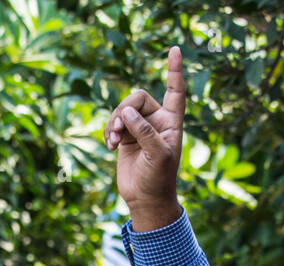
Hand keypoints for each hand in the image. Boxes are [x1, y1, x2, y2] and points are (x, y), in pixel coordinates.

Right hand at [104, 45, 184, 230]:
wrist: (145, 199)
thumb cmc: (159, 179)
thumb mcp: (158, 155)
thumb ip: (144, 131)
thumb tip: (127, 112)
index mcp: (172, 122)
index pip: (175, 91)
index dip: (175, 70)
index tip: (174, 49)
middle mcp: (156, 121)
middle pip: (138, 98)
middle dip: (125, 110)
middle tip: (119, 128)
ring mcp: (140, 128)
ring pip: (123, 110)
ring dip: (114, 122)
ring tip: (112, 140)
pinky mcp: (125, 137)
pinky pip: (113, 123)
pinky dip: (108, 131)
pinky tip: (109, 146)